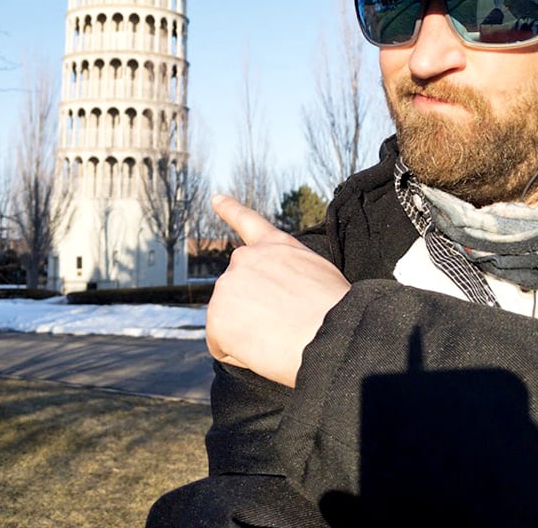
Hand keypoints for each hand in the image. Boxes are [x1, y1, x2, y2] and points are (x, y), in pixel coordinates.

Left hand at [206, 194, 350, 386]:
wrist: (328, 331)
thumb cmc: (336, 310)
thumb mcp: (319, 274)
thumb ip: (291, 274)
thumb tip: (283, 299)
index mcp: (276, 246)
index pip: (248, 222)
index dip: (230, 210)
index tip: (215, 198)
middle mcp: (246, 258)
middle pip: (238, 288)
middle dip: (253, 307)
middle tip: (284, 324)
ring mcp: (228, 284)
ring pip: (231, 318)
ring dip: (249, 332)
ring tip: (280, 336)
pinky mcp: (217, 315)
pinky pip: (222, 344)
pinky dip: (237, 353)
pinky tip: (261, 350)